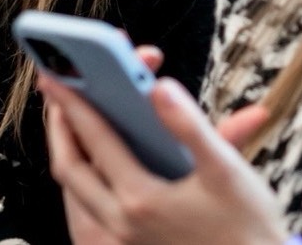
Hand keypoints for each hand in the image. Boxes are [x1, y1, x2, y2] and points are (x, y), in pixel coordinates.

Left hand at [40, 46, 287, 244]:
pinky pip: (89, 201)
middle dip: (59, 123)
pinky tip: (101, 148)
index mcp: (139, 200)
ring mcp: (121, 237)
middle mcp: (120, 223)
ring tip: (72, 112)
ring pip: (76, 186)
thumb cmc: (248, 230)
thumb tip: (160, 86)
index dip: (72, 102)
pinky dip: (87, 168)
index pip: (93, 139)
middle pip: (69, 165)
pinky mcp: (128, 243)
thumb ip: (191, 126)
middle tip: (57, 87)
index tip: (53, 74)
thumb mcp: (228, 172)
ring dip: (70, 146)